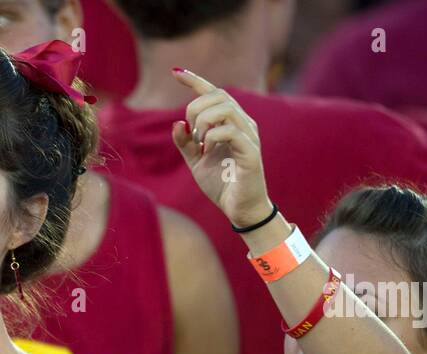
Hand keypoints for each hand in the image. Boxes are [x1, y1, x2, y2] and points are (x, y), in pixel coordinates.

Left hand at [170, 67, 272, 228]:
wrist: (238, 208)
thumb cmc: (220, 182)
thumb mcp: (195, 161)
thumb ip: (185, 142)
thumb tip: (177, 123)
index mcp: (229, 122)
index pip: (213, 92)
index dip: (195, 80)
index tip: (175, 72)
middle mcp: (242, 123)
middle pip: (218, 95)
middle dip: (196, 108)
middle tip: (191, 134)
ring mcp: (249, 135)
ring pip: (226, 108)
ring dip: (204, 122)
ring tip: (200, 143)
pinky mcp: (251, 151)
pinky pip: (231, 131)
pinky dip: (213, 136)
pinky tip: (206, 150)